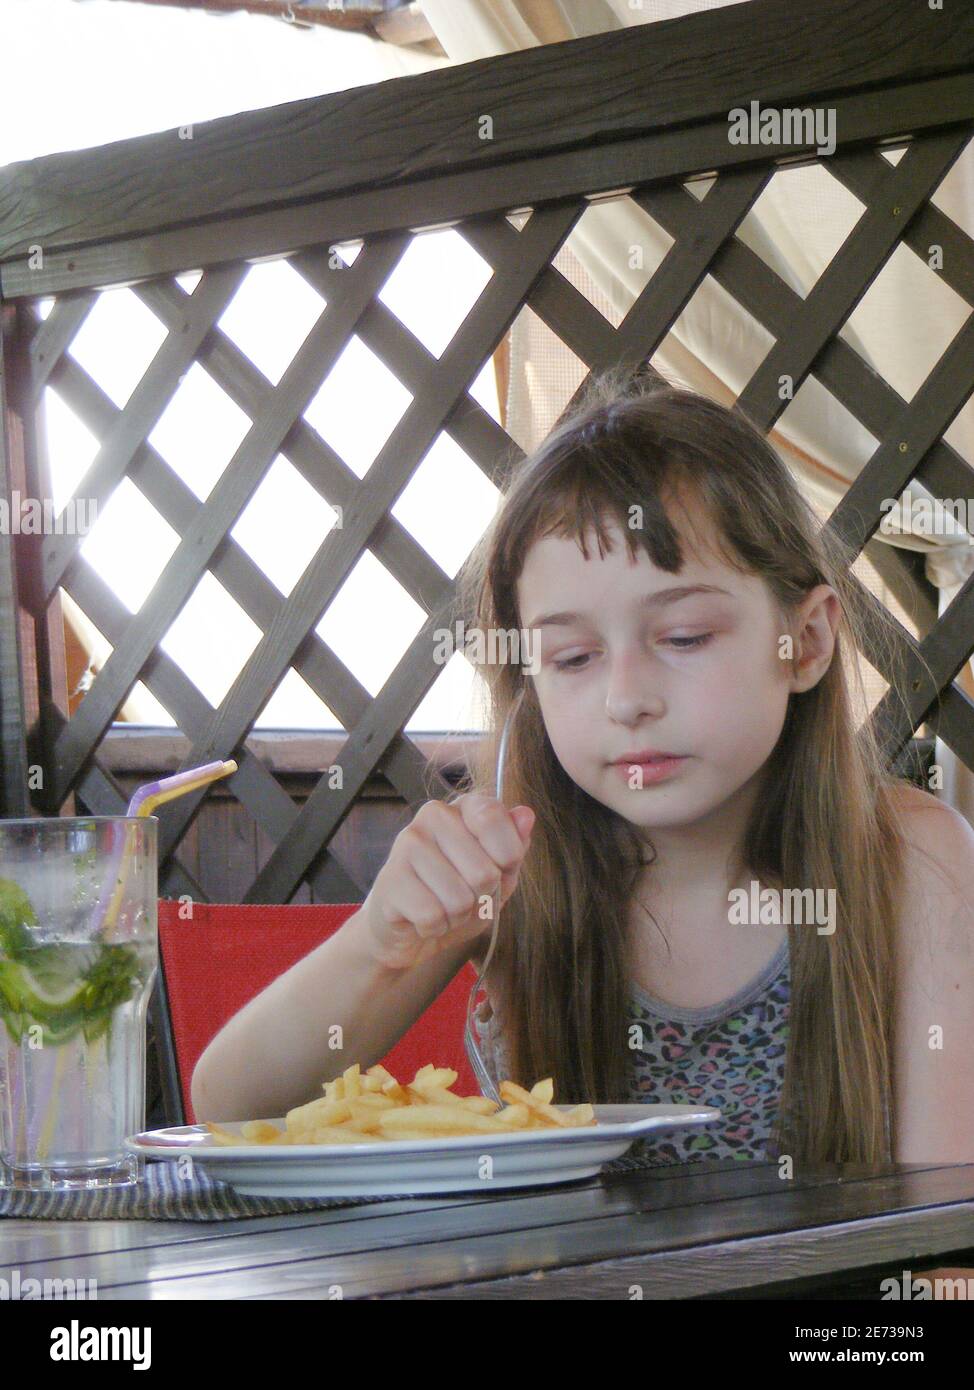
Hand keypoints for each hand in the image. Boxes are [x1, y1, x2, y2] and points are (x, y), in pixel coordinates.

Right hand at [362, 793, 534, 969]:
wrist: (410, 929)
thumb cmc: (458, 895)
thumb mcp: (499, 874)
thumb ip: (514, 847)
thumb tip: (526, 815)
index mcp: (464, 807)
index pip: (494, 818)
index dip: (507, 857)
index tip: (497, 868)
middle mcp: (433, 816)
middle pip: (483, 871)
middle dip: (481, 898)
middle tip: (463, 895)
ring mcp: (407, 843)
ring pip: (459, 899)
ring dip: (458, 916)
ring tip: (442, 907)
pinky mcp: (390, 878)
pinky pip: (432, 916)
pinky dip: (436, 927)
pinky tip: (423, 918)